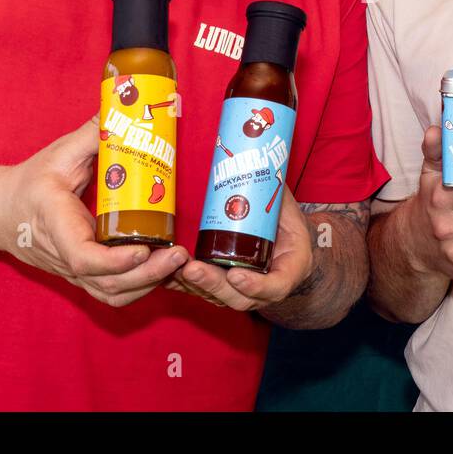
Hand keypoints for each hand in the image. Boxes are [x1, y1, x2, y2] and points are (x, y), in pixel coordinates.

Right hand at [0, 115, 187, 306]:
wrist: (0, 212)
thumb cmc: (30, 182)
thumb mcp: (58, 153)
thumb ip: (93, 135)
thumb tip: (125, 107)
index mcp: (55, 222)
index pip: (82, 256)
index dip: (115, 261)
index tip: (144, 249)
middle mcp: (64, 255)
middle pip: (107, 283)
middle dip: (147, 275)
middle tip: (179, 254)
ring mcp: (72, 271)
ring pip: (112, 294)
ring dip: (147, 284)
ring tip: (177, 263)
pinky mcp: (81, 277)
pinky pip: (111, 293)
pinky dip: (139, 288)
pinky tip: (162, 271)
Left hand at [165, 190, 315, 309]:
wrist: (288, 249)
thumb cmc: (288, 228)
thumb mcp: (289, 211)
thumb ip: (275, 191)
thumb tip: (257, 156)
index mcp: (288, 271)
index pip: (274, 287)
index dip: (255, 285)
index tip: (236, 274)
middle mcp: (263, 289)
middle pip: (238, 297)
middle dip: (213, 284)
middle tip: (193, 269)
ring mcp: (241, 293)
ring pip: (217, 297)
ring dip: (194, 285)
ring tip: (176, 268)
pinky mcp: (222, 290)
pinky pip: (202, 293)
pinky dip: (182, 287)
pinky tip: (164, 278)